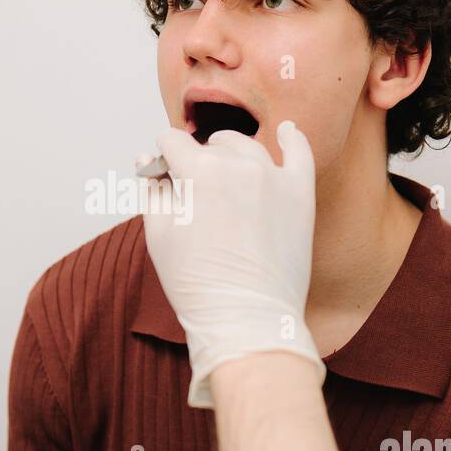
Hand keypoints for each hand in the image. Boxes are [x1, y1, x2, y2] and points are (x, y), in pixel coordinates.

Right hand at [138, 121, 325, 406]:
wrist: (245, 318)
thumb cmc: (197, 282)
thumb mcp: (158, 233)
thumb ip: (152, 188)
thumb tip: (149, 158)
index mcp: (199, 170)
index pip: (173, 142)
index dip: (163, 157)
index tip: (162, 171)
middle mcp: (239, 165)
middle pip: (211, 144)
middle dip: (199, 161)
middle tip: (197, 197)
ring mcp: (274, 177)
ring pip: (248, 146)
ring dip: (232, 157)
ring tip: (227, 183)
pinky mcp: (300, 194)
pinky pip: (300, 152)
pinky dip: (293, 138)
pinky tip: (288, 131)